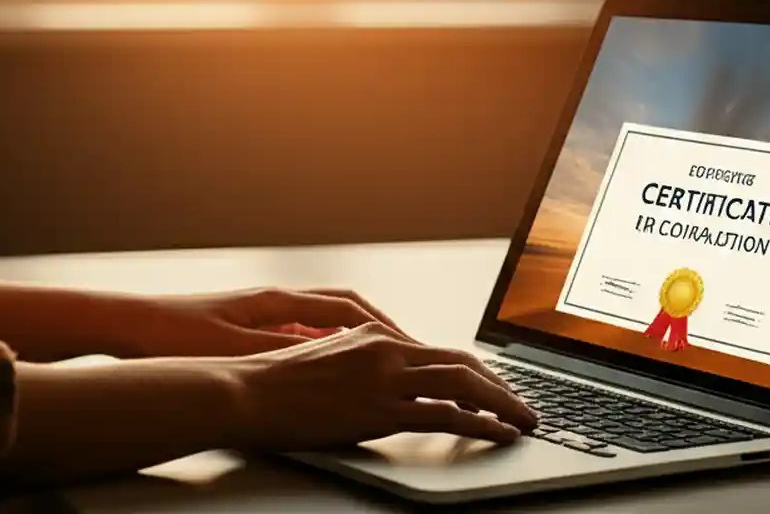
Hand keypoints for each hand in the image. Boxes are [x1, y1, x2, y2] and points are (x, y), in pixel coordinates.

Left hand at [126, 287, 414, 357]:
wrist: (132, 325)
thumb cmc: (178, 333)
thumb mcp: (237, 351)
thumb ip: (285, 354)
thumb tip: (331, 357)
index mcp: (278, 301)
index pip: (347, 305)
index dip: (383, 323)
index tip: (408, 342)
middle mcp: (275, 302)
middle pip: (341, 309)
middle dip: (377, 328)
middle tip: (405, 351)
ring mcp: (262, 314)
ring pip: (322, 323)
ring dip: (351, 339)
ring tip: (376, 363)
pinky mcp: (248, 329)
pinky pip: (301, 336)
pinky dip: (325, 349)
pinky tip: (328, 372)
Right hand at [225, 322, 537, 449]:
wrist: (246, 390)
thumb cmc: (276, 382)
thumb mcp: (326, 359)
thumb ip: (363, 366)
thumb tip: (387, 385)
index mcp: (374, 334)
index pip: (439, 351)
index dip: (475, 372)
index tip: (495, 389)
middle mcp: (386, 348)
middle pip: (461, 361)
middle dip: (499, 385)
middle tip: (522, 405)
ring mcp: (385, 377)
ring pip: (463, 383)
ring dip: (501, 403)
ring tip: (523, 421)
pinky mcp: (380, 408)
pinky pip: (444, 415)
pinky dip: (480, 424)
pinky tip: (497, 434)